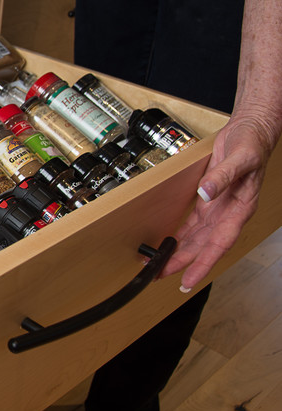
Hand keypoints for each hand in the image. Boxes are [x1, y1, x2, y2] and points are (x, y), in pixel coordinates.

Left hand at [161, 113, 277, 289]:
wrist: (250, 130)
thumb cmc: (252, 144)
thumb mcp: (240, 158)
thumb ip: (223, 176)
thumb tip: (206, 193)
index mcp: (239, 208)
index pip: (220, 244)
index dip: (204, 264)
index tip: (188, 280)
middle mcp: (228, 212)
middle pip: (203, 246)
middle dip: (183, 263)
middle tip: (160, 275)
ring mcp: (218, 207)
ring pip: (196, 238)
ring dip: (179, 251)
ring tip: (159, 264)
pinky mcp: (208, 199)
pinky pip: (192, 223)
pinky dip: (180, 234)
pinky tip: (168, 242)